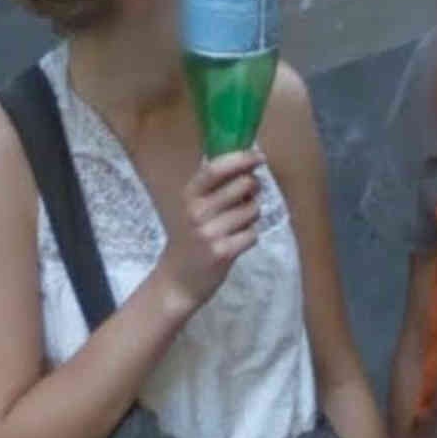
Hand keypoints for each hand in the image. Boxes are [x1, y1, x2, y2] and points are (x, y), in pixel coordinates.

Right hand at [154, 150, 262, 314]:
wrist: (177, 281)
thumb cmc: (190, 240)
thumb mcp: (193, 209)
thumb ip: (214, 188)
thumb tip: (247, 165)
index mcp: (189, 196)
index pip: (215, 169)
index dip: (241, 159)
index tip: (259, 157)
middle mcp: (197, 211)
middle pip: (243, 186)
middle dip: (254, 189)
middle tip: (248, 198)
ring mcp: (209, 233)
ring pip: (252, 210)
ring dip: (252, 216)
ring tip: (236, 226)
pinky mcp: (222, 252)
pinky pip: (253, 234)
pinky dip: (250, 237)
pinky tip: (235, 243)